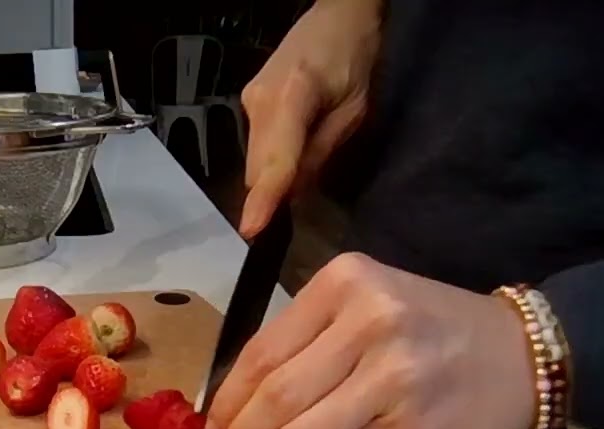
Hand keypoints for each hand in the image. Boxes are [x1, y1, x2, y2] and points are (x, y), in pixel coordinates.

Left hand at [204, 253, 536, 428]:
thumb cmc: (433, 329)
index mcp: (346, 282)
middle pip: (275, 394)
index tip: (210, 424)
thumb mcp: (370, 306)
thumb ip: (310, 341)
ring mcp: (393, 374)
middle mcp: (369, 320)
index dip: (227, 396)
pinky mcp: (413, 425)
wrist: (521, 354)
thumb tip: (241, 403)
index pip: (263, 349)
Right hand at [239, 0, 382, 238]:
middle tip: (290, 216)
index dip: (265, 198)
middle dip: (272, 194)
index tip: (252, 231)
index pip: (276, 159)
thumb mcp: (353, 110)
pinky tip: (291, 156)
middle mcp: (259, 101)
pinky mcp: (249, 102)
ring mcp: (249, 101)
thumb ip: (322, 152)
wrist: (336, 14)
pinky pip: (256, 147)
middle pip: (258, 167)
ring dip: (273, 177)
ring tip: (299, 179)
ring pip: (254, 160)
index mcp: (292, 97)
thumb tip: (295, 193)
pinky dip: (271, 161)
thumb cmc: (355, 57)